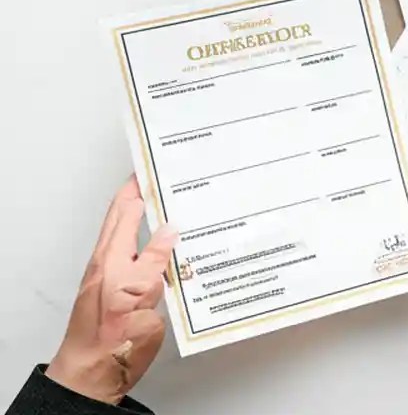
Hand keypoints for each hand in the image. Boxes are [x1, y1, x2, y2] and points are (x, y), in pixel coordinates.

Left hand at [46, 177, 177, 403]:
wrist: (95, 374)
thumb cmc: (109, 340)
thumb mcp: (136, 294)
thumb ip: (153, 260)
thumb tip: (169, 229)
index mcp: (110, 258)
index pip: (124, 210)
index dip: (136, 186)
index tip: (150, 166)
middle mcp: (113, 265)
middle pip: (128, 221)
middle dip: (145, 197)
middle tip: (167, 180)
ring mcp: (121, 281)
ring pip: (141, 242)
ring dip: (157, 223)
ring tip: (179, 207)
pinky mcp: (132, 298)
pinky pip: (152, 264)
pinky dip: (166, 250)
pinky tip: (180, 251)